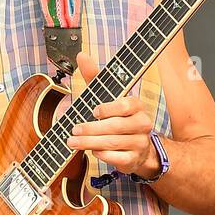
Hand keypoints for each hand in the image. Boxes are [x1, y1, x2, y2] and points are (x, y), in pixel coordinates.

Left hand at [66, 51, 160, 175]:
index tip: (93, 111)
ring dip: (90, 142)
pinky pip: (116, 158)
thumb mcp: (106, 96)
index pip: (126, 104)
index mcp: (136, 106)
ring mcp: (139, 142)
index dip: (109, 108)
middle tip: (73, 129)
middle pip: (116, 126)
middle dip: (91, 128)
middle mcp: (142, 123)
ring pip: (113, 143)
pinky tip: (91, 151)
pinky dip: (101, 154)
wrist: (137, 148)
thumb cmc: (117, 118)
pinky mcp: (134, 159)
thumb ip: (95, 77)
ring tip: (73, 142)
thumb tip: (82, 55)